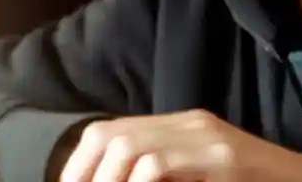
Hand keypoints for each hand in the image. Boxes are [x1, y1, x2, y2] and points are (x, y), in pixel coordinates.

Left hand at [57, 109, 301, 181]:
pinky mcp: (223, 160)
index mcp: (182, 128)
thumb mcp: (202, 177)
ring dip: (109, 181)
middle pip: (112, 136)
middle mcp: (191, 125)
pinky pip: (160, 166)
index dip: (78, 168)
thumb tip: (114, 179)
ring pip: (132, 149)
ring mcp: (208, 140)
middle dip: (84, 176)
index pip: (109, 132)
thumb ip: (165, 174)